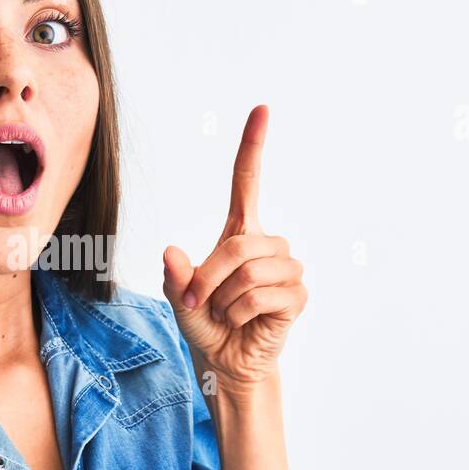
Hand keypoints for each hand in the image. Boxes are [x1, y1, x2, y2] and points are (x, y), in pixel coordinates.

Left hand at [162, 104, 307, 390]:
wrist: (226, 361)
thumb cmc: (205, 322)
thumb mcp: (179, 298)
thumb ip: (174, 277)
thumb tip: (171, 253)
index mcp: (240, 232)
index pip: (247, 181)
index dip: (253, 145)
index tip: (262, 108)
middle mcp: (268, 244)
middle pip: (238, 246)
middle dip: (209, 278)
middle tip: (196, 302)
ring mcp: (287, 269)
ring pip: (249, 272)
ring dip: (224, 300)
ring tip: (224, 313)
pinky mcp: (298, 296)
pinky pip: (261, 297)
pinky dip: (239, 314)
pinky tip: (242, 322)